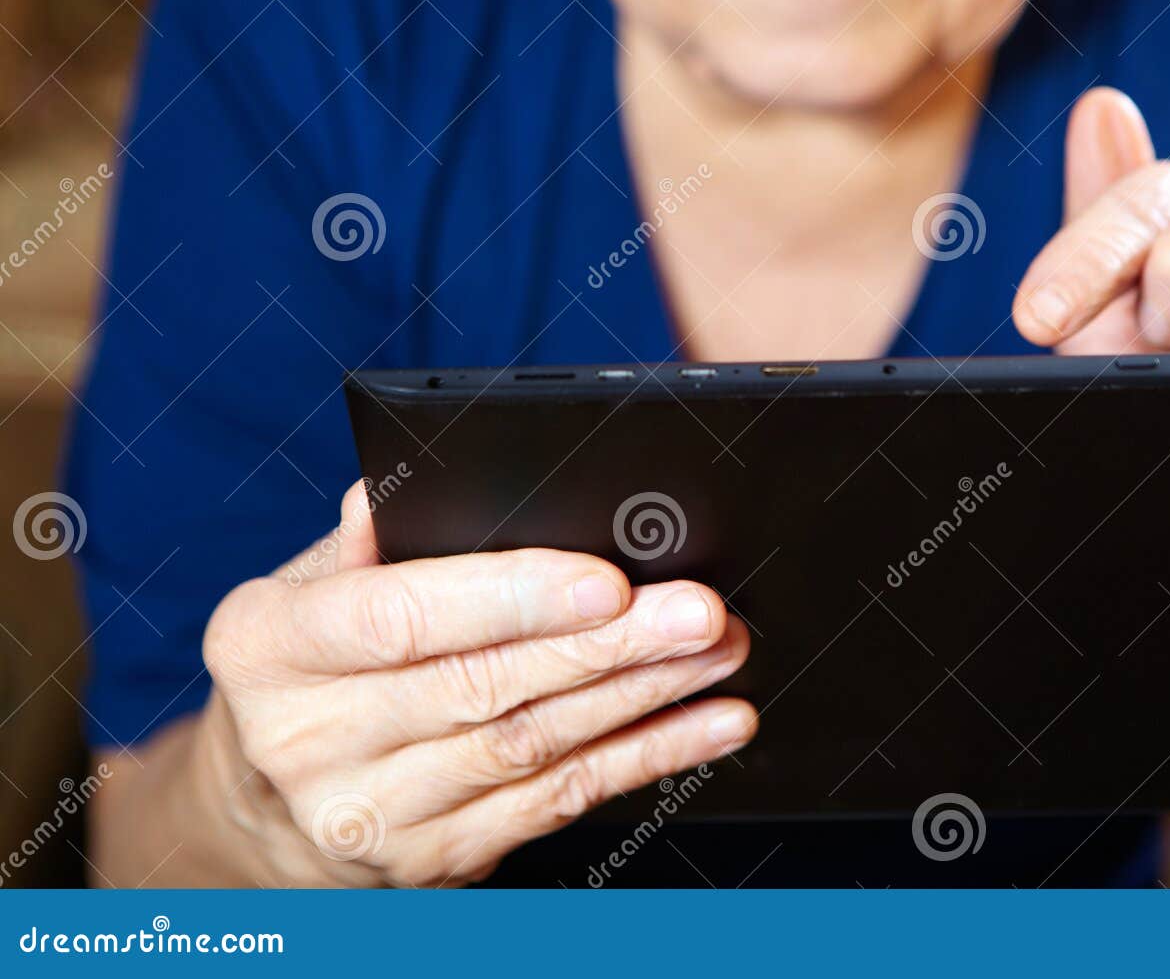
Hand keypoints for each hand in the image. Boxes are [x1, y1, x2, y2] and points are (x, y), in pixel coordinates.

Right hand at [194, 481, 755, 886]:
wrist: (267, 803)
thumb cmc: (310, 665)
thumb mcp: (304, 592)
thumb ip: (363, 545)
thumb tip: (399, 491)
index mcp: (268, 650)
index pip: (397, 618)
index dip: (510, 599)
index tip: (605, 581)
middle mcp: (309, 741)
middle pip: (484, 687)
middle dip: (608, 646)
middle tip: (698, 610)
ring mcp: (374, 814)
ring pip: (535, 746)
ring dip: (643, 697)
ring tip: (720, 650)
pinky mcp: (436, 859)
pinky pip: (559, 802)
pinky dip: (646, 759)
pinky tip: (707, 723)